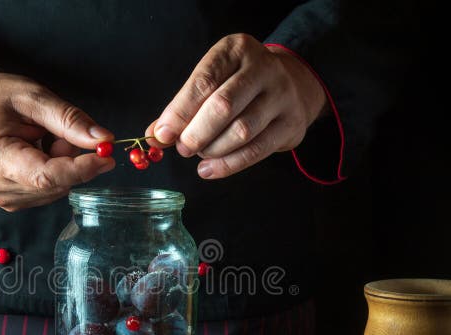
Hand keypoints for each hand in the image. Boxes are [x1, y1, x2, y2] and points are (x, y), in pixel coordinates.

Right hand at [0, 72, 114, 211]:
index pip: (46, 176)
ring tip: (43, 138)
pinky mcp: (13, 201)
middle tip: (61, 131)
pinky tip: (40, 152)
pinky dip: (56, 171)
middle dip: (71, 159)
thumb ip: (69, 120)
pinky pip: (51, 191)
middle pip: (56, 183)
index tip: (106, 156)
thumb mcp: (35, 97)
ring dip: (63, 164)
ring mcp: (3, 196)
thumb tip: (103, 140)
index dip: (80, 169)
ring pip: (57, 188)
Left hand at [147, 33, 325, 178]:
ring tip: (199, 153)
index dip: (179, 111)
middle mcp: (263, 68)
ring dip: (212, 149)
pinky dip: (228, 165)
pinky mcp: (291, 124)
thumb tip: (156, 135)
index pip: (204, 81)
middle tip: (182, 147)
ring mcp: (282, 96)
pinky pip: (256, 150)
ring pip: (241, 131)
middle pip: (223, 106)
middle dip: (196, 133)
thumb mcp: (213, 80)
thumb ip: (184, 106)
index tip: (162, 134)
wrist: (295, 83)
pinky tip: (209, 169)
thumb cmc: (241, 84)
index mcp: (237, 50)